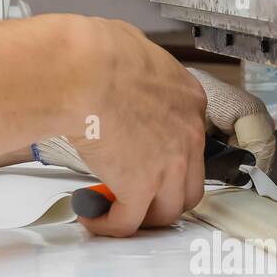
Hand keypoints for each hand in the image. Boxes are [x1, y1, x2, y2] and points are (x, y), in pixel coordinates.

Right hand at [61, 18, 205, 236]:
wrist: (83, 71)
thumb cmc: (98, 54)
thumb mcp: (135, 50)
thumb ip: (140, 71)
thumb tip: (125, 68)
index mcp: (190, 101)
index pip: (193, 145)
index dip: (170, 162)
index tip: (150, 166)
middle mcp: (189, 136)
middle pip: (189, 186)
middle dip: (164, 197)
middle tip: (139, 197)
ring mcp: (169, 165)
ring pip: (165, 211)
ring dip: (141, 216)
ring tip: (115, 210)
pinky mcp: (140, 186)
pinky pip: (128, 221)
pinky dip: (111, 226)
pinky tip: (94, 217)